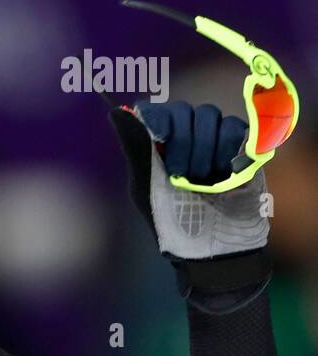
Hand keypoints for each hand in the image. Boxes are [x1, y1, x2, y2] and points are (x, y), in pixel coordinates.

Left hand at [109, 100, 268, 261]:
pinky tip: (223, 171)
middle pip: (182, 110)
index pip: (154, 110)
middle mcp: (182, 135)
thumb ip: (136, 147)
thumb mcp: (146, 185)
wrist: (210, 245)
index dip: (159, 120)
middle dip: (182, 141)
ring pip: (209, 114)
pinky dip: (227, 146)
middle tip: (181, 174)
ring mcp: (211, 138)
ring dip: (204, 146)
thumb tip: (116, 111)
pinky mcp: (239, 146)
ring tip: (202, 178)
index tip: (161, 141)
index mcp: (154, 143)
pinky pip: (234, 126)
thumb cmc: (170, 218)